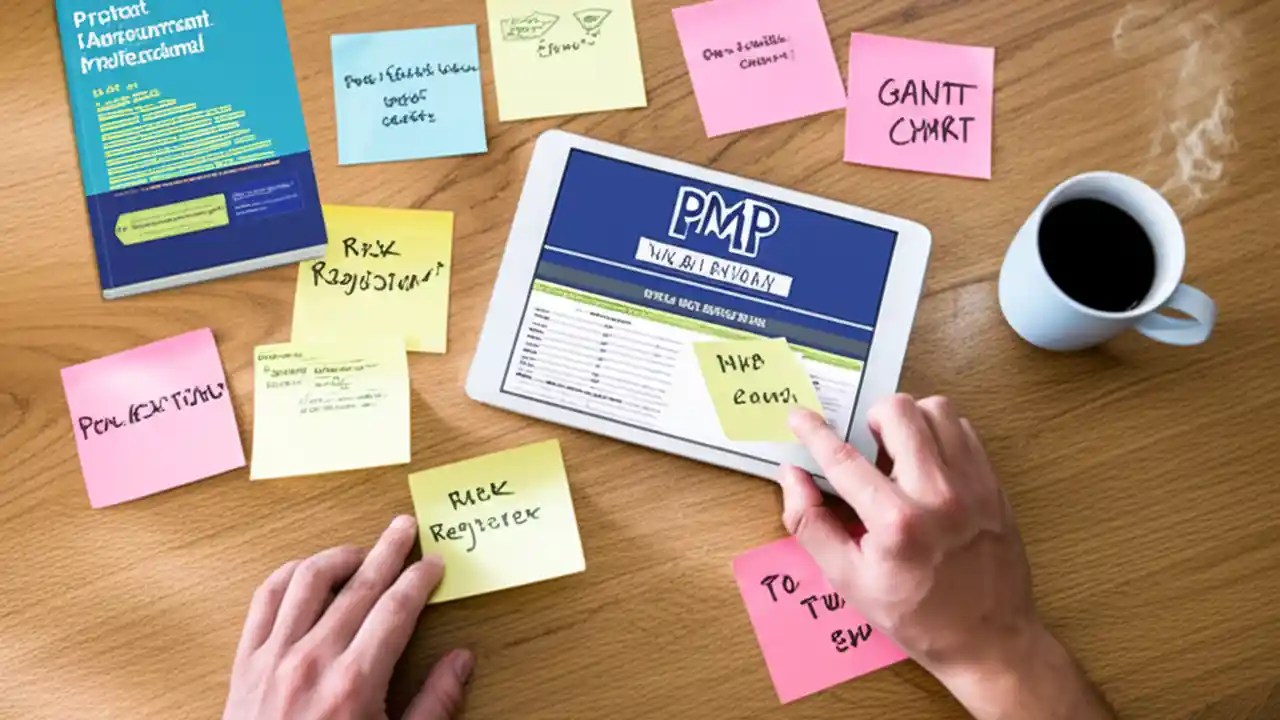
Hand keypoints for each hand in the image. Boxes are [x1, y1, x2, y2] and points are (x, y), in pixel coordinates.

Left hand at [223, 516, 473, 719]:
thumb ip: (433, 705)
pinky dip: (289, 575)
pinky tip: (308, 572)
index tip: (435, 563)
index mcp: (355, 683)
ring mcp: (274, 658)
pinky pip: (265, 600)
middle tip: (406, 526)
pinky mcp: (245, 664)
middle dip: (389, 550)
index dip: (420, 579)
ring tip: (362, 551)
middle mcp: (313, 660)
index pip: (397, 608)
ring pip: (309, 580)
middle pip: (359, 584)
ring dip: (341, 556)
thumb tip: (461, 661)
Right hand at [780, 396, 1111, 719]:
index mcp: (895, 523)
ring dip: (909, 420)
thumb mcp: (848, 580)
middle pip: (898, 411)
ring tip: (899, 451)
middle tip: (866, 446)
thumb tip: (792, 476)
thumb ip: (810, 524)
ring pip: (936, 409)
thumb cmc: (915, 615)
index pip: (843, 459)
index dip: (813, 432)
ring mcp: (973, 485)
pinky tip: (928, 462)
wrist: (989, 640)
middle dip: (870, 418)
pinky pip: (963, 428)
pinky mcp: (993, 484)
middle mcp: (938, 494)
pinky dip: (939, 433)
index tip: (798, 415)